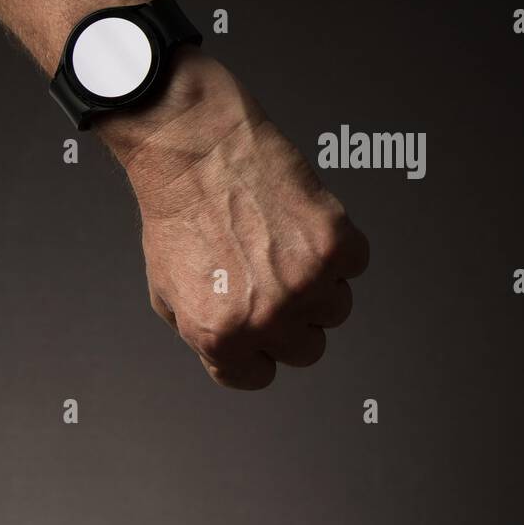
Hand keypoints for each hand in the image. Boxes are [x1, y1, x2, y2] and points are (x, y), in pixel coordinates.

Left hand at [97, 48, 369, 388]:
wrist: (195, 150)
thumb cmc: (176, 211)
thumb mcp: (167, 294)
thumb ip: (206, 336)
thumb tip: (238, 353)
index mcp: (223, 339)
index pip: (262, 374)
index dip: (259, 343)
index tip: (257, 318)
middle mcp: (267, 318)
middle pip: (308, 349)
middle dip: (293, 318)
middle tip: (272, 276)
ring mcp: (305, 283)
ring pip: (337, 308)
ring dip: (318, 281)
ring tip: (283, 242)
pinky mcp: (334, 244)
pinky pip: (355, 263)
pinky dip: (338, 244)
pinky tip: (302, 221)